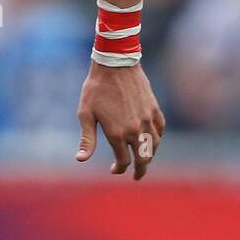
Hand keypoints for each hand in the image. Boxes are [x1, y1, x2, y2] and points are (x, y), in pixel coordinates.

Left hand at [76, 62, 165, 180]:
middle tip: (136, 176)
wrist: (115, 64)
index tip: (115, 170)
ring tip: (144, 161)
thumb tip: (80, 159)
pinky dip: (157, 138)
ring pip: (153, 146)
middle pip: (143, 159)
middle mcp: (135, 130)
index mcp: (117, 134)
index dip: (119, 169)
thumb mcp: (85, 114)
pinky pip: (160, 129)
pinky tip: (153, 141)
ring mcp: (147, 119)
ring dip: (149, 156)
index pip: (123, 162)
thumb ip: (87, 139)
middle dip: (139, 170)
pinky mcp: (154, 109)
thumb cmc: (96, 89)